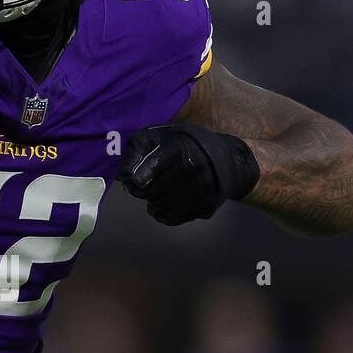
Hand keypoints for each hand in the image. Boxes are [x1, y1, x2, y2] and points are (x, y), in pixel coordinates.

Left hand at [118, 123, 259, 225]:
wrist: (229, 161)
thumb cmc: (190, 145)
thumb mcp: (167, 135)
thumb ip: (141, 147)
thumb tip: (122, 174)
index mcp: (180, 148)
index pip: (146, 172)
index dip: (134, 179)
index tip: (132, 180)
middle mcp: (192, 169)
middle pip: (150, 191)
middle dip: (143, 191)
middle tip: (145, 187)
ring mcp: (200, 190)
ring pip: (159, 206)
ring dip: (153, 203)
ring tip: (157, 195)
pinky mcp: (204, 206)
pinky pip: (172, 218)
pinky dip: (162, 215)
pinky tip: (164, 206)